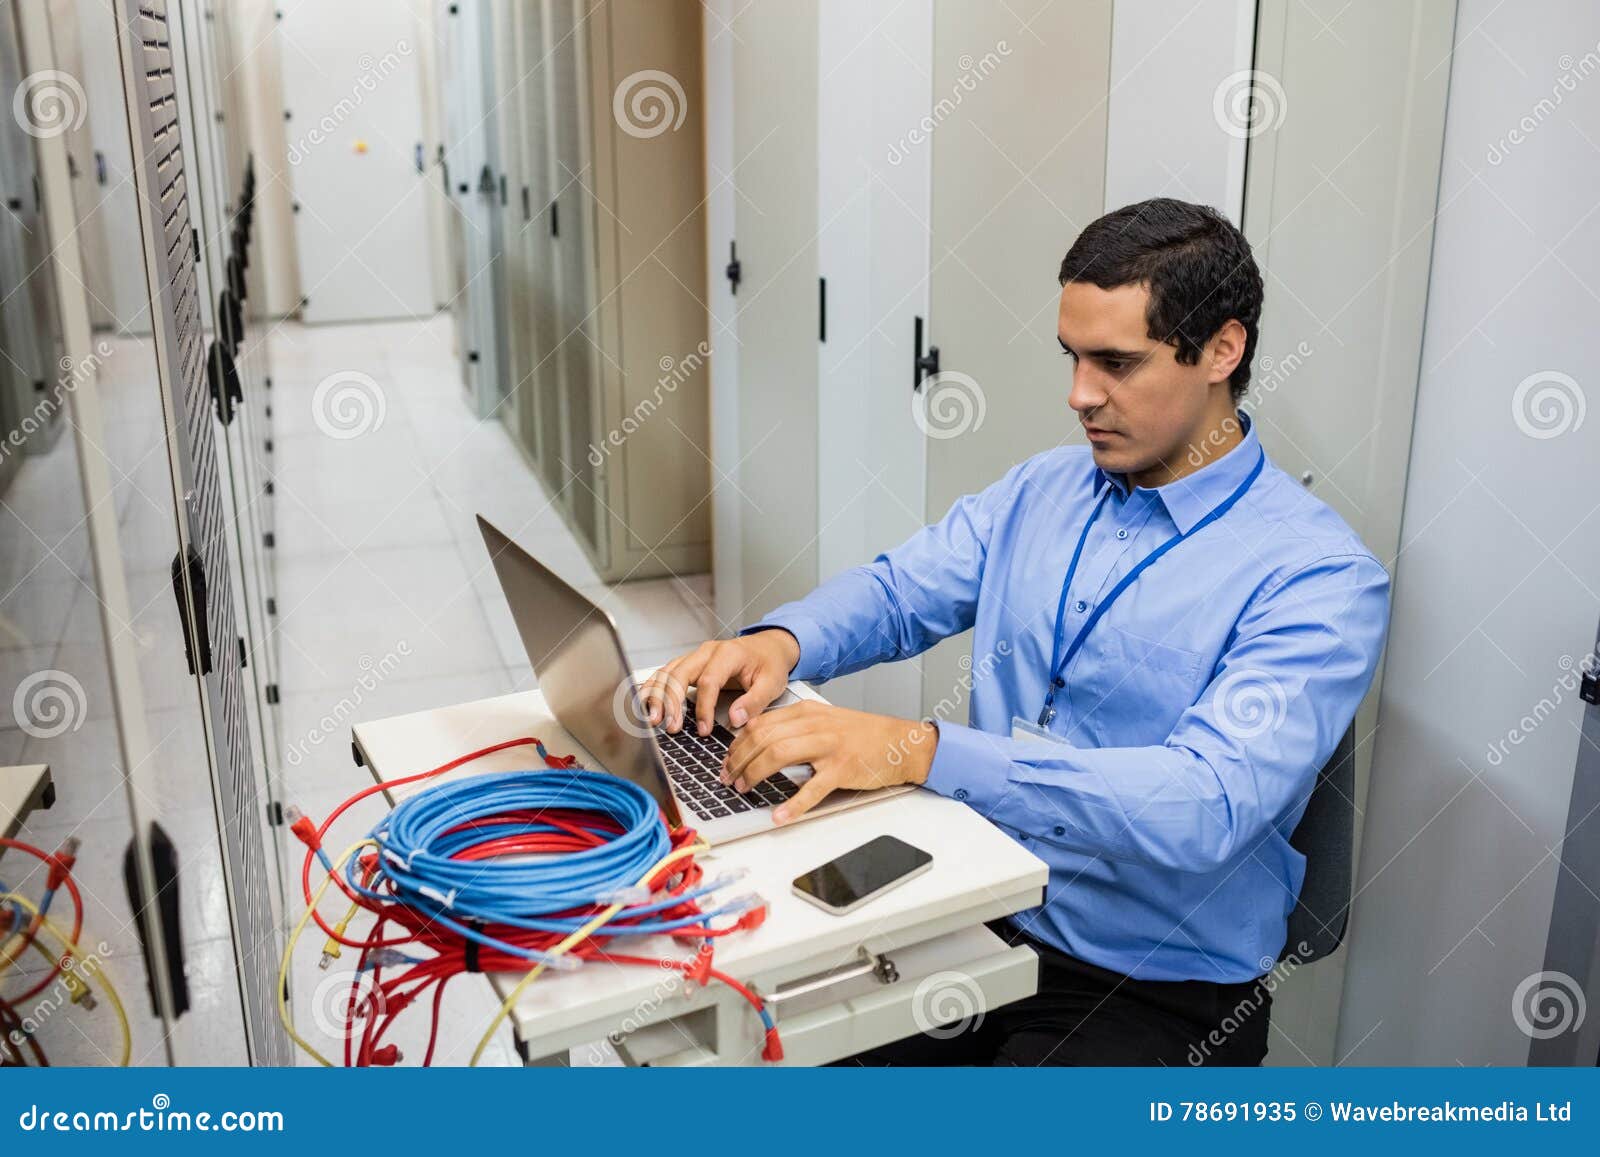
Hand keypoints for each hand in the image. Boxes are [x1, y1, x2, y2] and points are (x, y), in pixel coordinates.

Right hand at [639, 629, 800, 736]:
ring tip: (654, 720)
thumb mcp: (772, 683)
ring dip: (657, 696)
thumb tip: (735, 719)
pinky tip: (647, 706)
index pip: (709, 681)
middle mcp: (707, 652)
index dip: (704, 707)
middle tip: (670, 726)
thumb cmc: (769, 664)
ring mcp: (694, 657)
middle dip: (671, 701)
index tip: (704, 730)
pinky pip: (665, 675)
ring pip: (667, 672)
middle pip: (680, 673)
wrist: (768, 648)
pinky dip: (654, 689)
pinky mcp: (688, 665)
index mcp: (728, 654)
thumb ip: (755, 702)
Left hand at [721, 699, 936, 824]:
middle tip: (728, 778)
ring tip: (744, 789)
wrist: (899, 742)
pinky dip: (792, 805)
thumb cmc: (862, 736)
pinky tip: (779, 815)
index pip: (759, 724)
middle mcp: (814, 725)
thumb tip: (758, 743)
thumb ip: (794, 728)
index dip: (736, 744)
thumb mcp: (824, 721)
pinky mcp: (842, 769)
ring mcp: (828, 746)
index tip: (727, 761)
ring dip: (754, 774)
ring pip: (778, 755)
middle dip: (738, 760)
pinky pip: (812, 789)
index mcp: (806, 712)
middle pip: (762, 738)